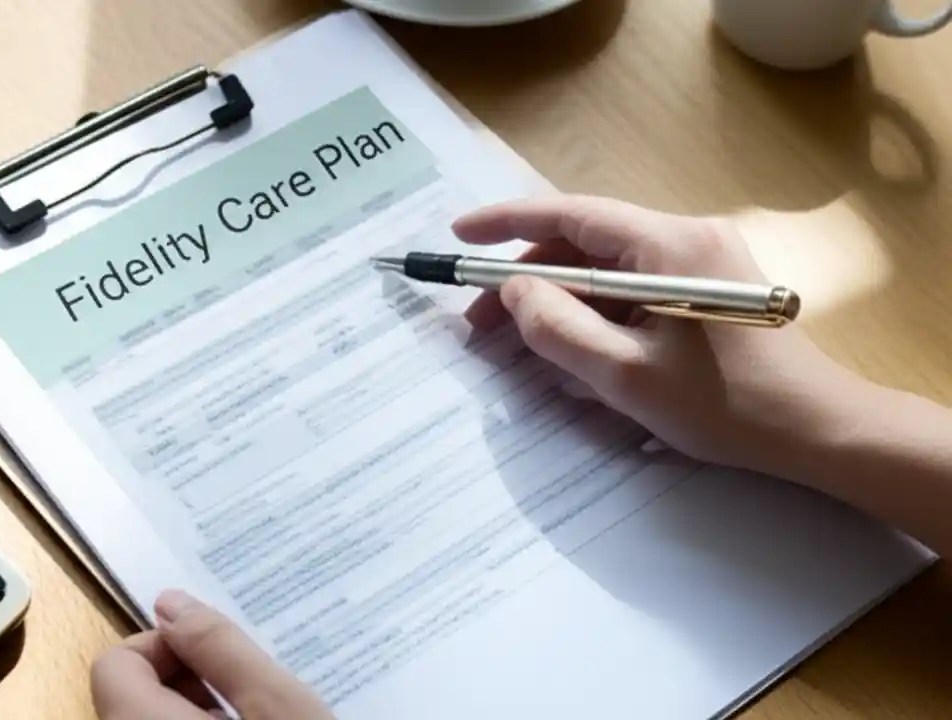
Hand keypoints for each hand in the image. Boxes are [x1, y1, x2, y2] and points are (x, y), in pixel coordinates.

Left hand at [90, 590, 332, 719]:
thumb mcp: (277, 703)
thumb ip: (221, 648)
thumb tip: (169, 602)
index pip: (115, 662)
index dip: (168, 647)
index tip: (220, 657)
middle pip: (130, 691)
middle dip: (187, 677)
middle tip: (246, 690)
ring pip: (152, 715)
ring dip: (196, 706)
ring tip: (254, 715)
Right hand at [454, 194, 869, 478]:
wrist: (817, 429)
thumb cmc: (726, 405)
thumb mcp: (626, 376)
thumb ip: (559, 328)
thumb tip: (515, 291)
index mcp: (669, 245)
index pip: (571, 215)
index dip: (508, 223)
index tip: (459, 234)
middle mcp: (687, 237)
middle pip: (586, 242)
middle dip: (527, 277)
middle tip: (479, 320)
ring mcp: (701, 260)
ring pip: (607, 269)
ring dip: (558, 299)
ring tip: (514, 339)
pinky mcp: (707, 288)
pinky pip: (633, 288)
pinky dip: (594, 311)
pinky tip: (568, 346)